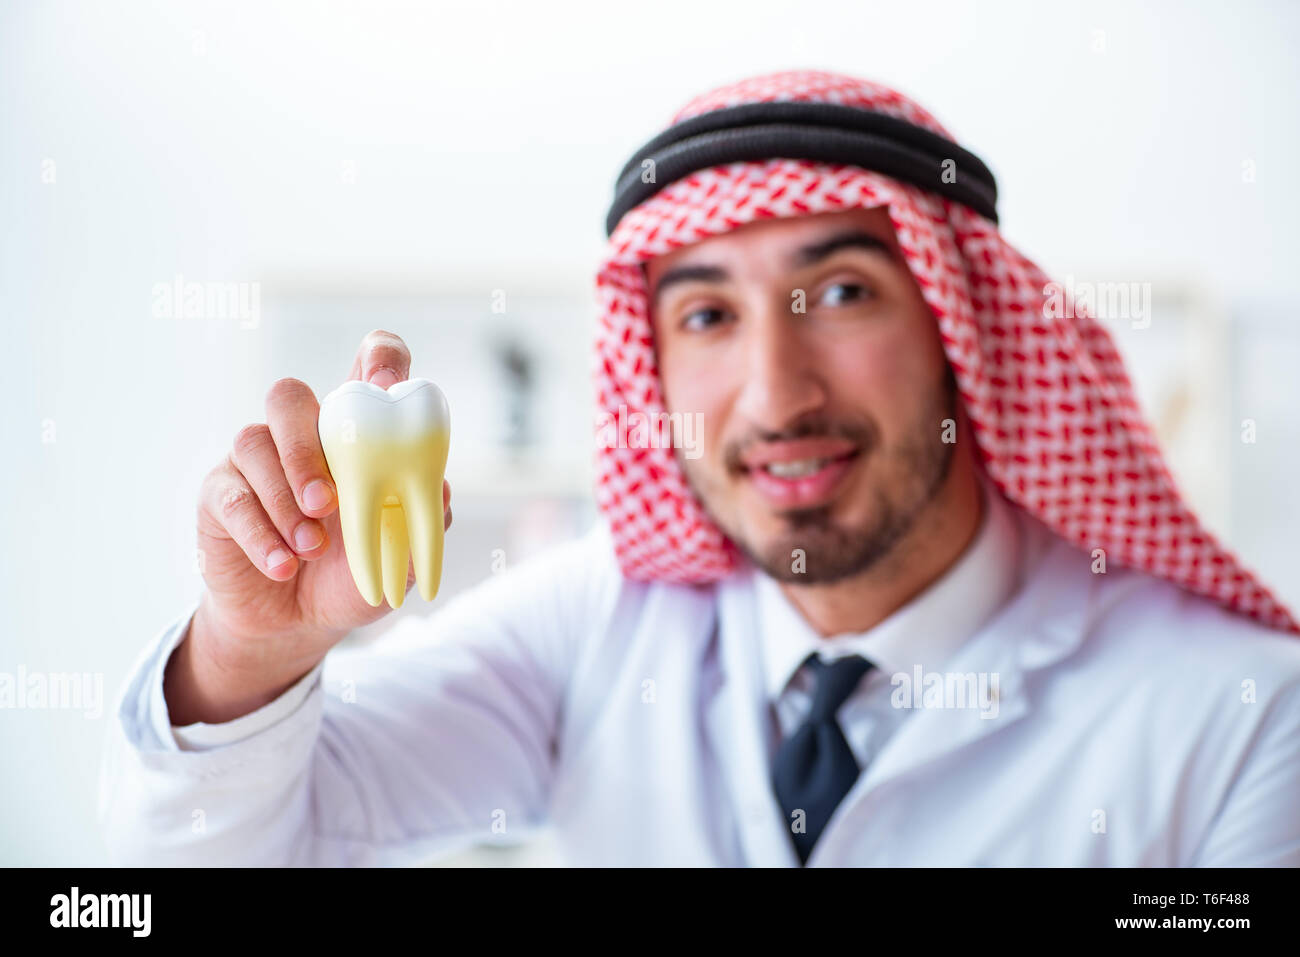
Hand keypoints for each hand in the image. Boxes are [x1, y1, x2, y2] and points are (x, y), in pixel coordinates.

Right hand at [166, 330, 450, 724]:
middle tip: (327, 502)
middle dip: (305, 446)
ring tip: (311, 549)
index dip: (380, 360)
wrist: (299, 624)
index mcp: (355, 433)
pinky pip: (231, 498)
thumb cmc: (354, 574)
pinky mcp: (219, 495)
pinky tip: (282, 566)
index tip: (386, 384)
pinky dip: (260, 535)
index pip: (367, 366)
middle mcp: (300, 434)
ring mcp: (254, 460)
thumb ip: (423, 521)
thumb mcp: (399, 556)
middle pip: (289, 396)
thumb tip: (442, 488)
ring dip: (284, 501)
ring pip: (253, 443)